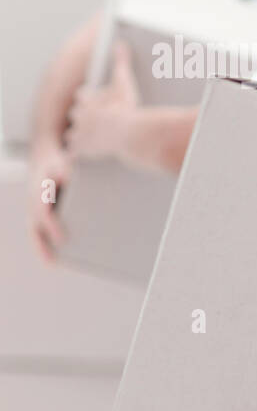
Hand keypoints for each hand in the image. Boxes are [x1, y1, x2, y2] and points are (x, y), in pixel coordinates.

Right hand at [26, 141, 69, 263]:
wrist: (45, 147)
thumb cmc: (59, 156)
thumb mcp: (64, 160)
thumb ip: (67, 171)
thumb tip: (69, 181)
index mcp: (39, 189)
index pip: (43, 213)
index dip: (53, 227)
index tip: (63, 240)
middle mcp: (33, 199)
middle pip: (34, 226)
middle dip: (40, 244)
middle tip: (51, 262)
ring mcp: (33, 203)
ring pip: (34, 228)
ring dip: (40, 246)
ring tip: (52, 263)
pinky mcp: (38, 207)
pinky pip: (39, 225)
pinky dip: (43, 239)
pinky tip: (56, 251)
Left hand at [64, 40, 139, 160]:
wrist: (128, 134)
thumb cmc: (126, 108)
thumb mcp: (124, 82)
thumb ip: (121, 63)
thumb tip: (120, 43)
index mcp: (87, 101)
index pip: (82, 97)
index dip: (89, 99)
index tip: (95, 102)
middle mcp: (79, 117)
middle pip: (76, 116)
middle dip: (83, 118)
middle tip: (93, 122)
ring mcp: (80, 134)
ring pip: (73, 135)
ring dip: (79, 137)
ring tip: (87, 140)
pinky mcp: (82, 150)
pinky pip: (75, 153)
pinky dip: (78, 155)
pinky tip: (81, 158)